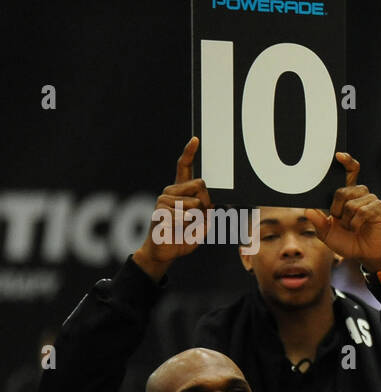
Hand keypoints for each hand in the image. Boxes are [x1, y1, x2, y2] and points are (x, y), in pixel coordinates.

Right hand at [135, 137, 212, 279]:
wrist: (164, 252)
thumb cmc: (183, 237)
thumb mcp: (202, 224)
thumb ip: (207, 211)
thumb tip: (208, 201)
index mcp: (181, 191)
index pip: (184, 168)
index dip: (189, 153)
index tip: (196, 139)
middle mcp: (171, 191)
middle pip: (201, 184)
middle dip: (207, 203)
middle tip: (198, 218)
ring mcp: (164, 199)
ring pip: (196, 203)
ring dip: (197, 219)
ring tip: (185, 226)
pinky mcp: (160, 210)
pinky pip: (186, 215)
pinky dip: (188, 226)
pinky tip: (178, 230)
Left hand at [305, 154, 380, 267]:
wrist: (364, 255)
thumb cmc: (347, 241)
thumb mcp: (327, 233)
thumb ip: (318, 222)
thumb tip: (308, 211)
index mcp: (347, 194)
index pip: (349, 171)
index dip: (346, 161)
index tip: (338, 155)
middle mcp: (360, 194)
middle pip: (343, 190)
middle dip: (337, 208)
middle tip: (339, 220)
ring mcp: (371, 200)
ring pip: (352, 203)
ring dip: (347, 218)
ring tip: (351, 226)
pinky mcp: (379, 209)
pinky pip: (363, 211)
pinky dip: (356, 223)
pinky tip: (358, 228)